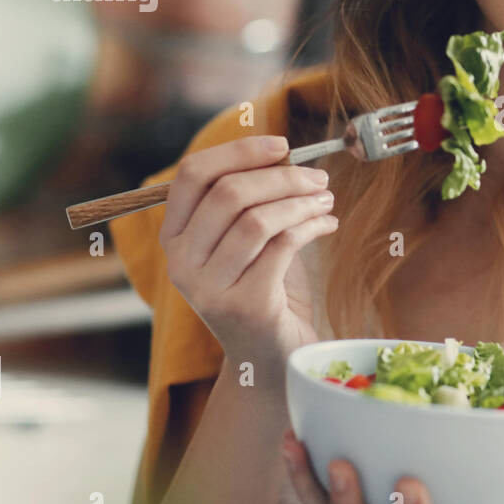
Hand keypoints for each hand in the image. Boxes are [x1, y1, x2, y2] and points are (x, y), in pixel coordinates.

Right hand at [159, 135, 339, 372]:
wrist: (273, 359)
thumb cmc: (265, 289)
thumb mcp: (248, 241)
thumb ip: (250, 200)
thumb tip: (283, 152)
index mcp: (175, 238)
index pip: (193, 175)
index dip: (239, 151)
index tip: (282, 145)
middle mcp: (181, 263)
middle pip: (228, 193)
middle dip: (281, 177)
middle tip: (319, 179)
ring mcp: (209, 288)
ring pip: (257, 219)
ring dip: (301, 202)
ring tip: (327, 201)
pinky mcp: (244, 305)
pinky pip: (282, 246)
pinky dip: (312, 226)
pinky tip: (328, 224)